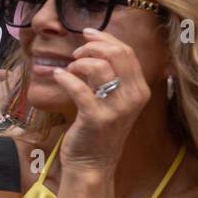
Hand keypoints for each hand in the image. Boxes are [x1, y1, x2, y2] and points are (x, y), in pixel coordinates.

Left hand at [53, 28, 148, 171]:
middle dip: (92, 47)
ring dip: (79, 63)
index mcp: (140, 90)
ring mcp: (116, 109)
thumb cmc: (99, 129)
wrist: (92, 164)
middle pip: (117, 55)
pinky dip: (66, 78)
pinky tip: (58, 76)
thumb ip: (110, 76)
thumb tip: (95, 48)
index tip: (87, 33)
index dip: (105, 38)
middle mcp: (133, 98)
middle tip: (76, 54)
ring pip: (100, 67)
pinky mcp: (96, 118)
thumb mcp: (112, 100)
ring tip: (69, 69)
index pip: (127, 52)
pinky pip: (80, 89)